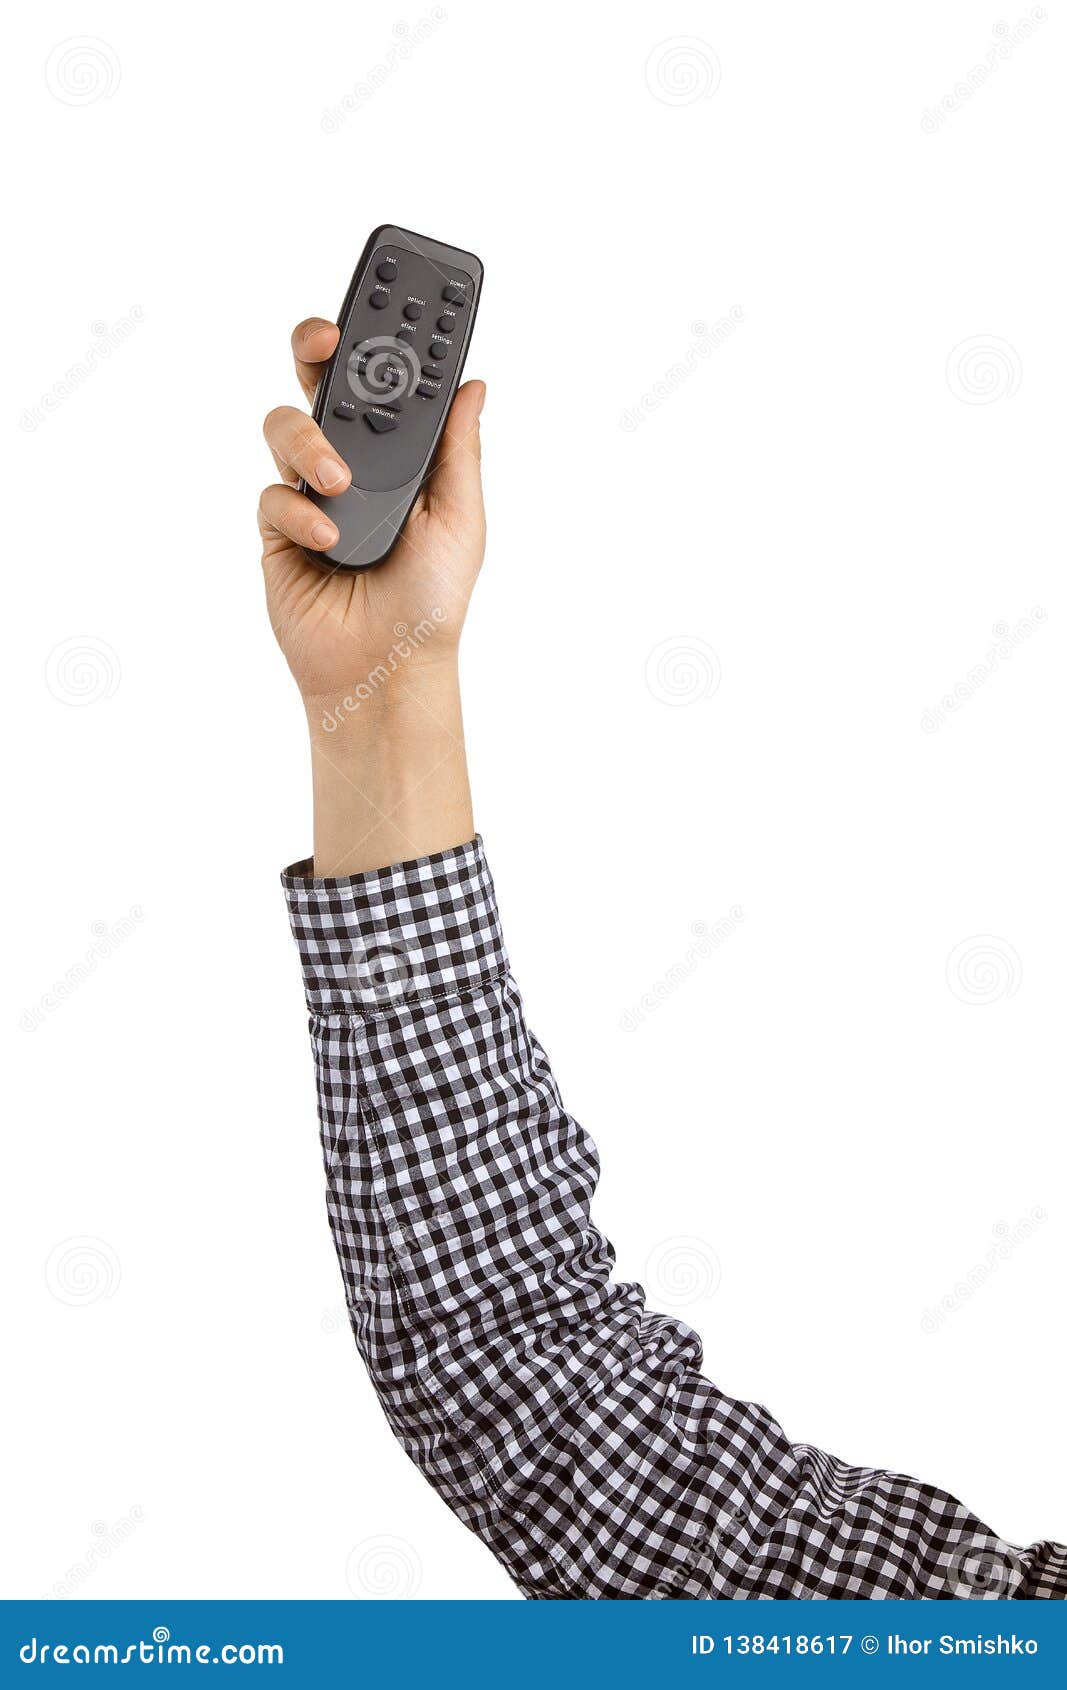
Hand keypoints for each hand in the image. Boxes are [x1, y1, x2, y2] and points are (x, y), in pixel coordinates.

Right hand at [259, 317, 485, 876]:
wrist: (387, 672)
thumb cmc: (431, 604)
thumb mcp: (460, 518)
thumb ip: (457, 449)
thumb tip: (475, 383)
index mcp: (401, 455)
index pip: (385, 380)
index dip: (385, 338)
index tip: (394, 300)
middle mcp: (352, 464)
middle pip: (323, 381)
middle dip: (321, 346)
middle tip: (330, 335)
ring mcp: (310, 494)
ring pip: (287, 426)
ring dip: (311, 443)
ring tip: (342, 481)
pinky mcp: (278, 532)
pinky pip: (272, 496)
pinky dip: (302, 513)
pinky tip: (330, 540)